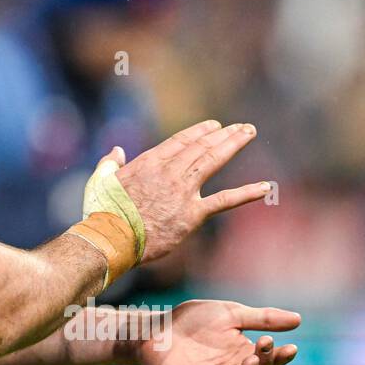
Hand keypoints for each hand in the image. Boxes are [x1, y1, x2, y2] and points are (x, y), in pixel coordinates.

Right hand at [104, 119, 268, 263]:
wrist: (111, 238)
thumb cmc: (102, 213)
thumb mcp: (99, 181)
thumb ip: (110, 164)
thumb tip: (116, 151)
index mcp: (148, 163)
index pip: (180, 141)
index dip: (198, 132)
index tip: (214, 126)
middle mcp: (169, 172)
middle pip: (201, 147)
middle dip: (223, 134)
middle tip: (242, 127)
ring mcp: (183, 191)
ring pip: (212, 161)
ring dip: (232, 145)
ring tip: (248, 134)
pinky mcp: (192, 214)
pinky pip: (224, 201)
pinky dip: (245, 193)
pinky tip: (264, 188)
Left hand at [134, 300, 299, 364]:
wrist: (155, 327)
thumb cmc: (192, 321)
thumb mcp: (231, 314)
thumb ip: (262, 318)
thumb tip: (299, 320)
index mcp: (244, 354)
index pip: (270, 360)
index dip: (282, 356)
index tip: (291, 347)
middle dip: (267, 361)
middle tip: (266, 343)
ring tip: (254, 358)